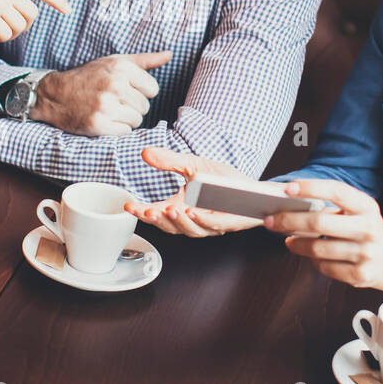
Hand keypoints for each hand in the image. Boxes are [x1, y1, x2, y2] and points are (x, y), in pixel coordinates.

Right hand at [32, 51, 171, 135]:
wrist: (55, 95)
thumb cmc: (89, 77)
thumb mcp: (115, 62)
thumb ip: (145, 60)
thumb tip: (170, 55)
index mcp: (120, 68)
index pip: (153, 89)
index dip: (141, 92)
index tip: (125, 90)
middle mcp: (114, 85)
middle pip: (145, 107)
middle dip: (132, 106)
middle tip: (112, 100)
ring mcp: (105, 106)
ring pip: (136, 121)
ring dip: (125, 119)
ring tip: (108, 110)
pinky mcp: (98, 124)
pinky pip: (125, 132)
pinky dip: (116, 129)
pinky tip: (103, 119)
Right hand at [123, 146, 262, 236]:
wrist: (254, 189)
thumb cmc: (223, 181)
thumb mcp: (193, 165)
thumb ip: (169, 161)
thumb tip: (145, 152)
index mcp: (181, 207)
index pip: (157, 213)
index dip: (141, 213)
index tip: (128, 206)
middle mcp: (193, 220)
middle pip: (170, 227)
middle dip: (157, 220)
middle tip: (148, 211)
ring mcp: (209, 224)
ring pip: (190, 230)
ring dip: (178, 222)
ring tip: (169, 210)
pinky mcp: (227, 223)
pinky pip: (212, 225)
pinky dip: (201, 220)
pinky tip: (192, 211)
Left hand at [263, 179, 382, 287]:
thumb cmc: (369, 231)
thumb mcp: (362, 213)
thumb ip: (334, 208)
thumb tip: (291, 207)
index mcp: (367, 207)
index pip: (336, 191)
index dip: (310, 187)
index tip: (287, 188)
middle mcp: (368, 229)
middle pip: (319, 223)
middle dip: (288, 221)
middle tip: (271, 221)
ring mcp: (365, 254)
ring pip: (317, 249)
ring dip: (296, 245)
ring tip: (289, 241)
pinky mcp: (360, 275)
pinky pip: (324, 267)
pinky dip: (314, 262)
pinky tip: (313, 257)